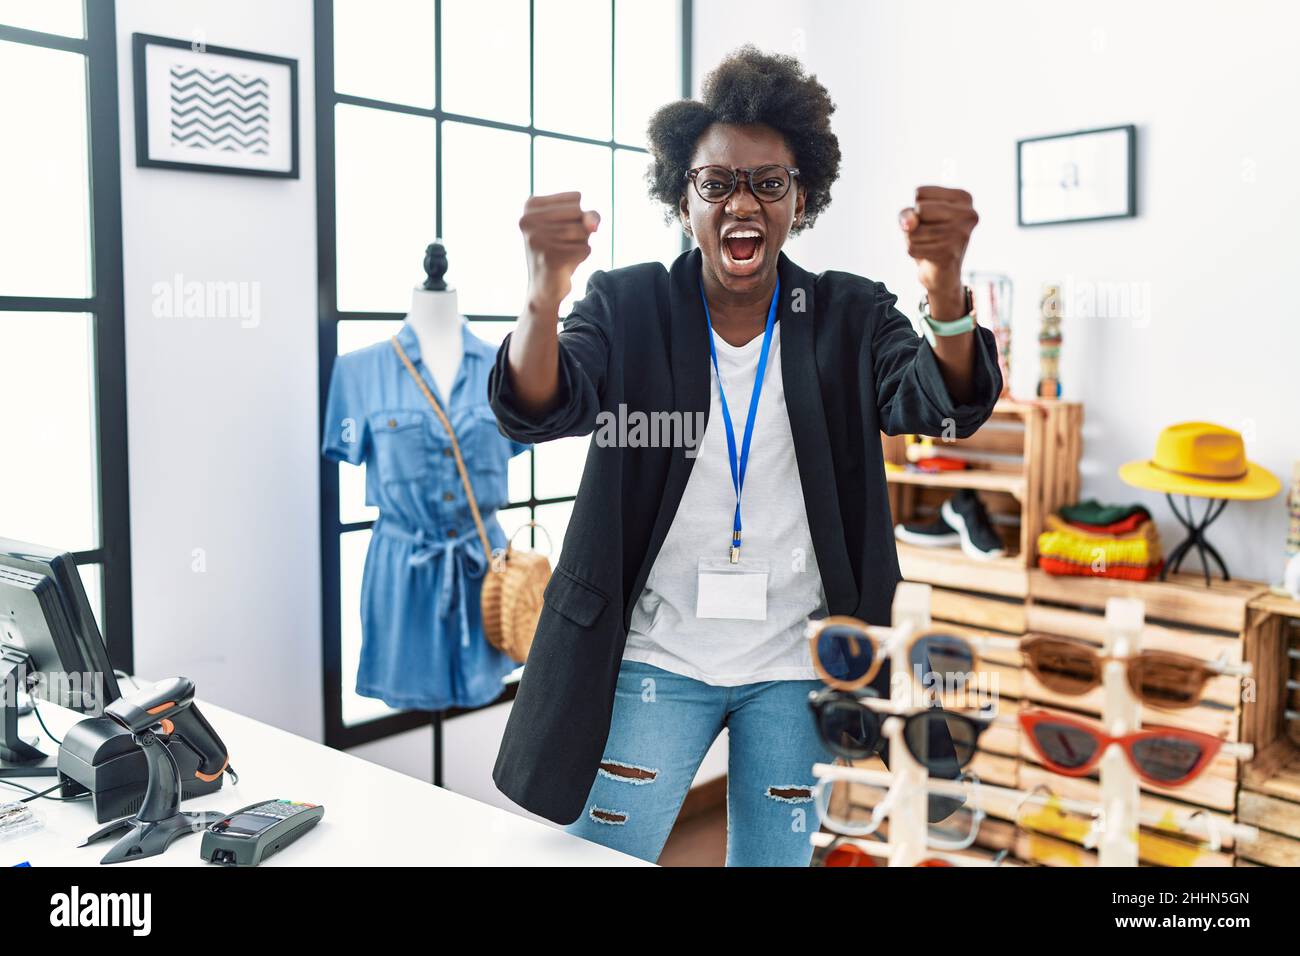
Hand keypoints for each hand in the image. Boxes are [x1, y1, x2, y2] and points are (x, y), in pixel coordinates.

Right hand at [519, 192, 600, 310]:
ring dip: (581, 244)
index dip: (576, 216)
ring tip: (564, 253)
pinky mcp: (549, 257)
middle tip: (562, 244)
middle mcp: (528, 219)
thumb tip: (592, 225)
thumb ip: (590, 216)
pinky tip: (566, 265)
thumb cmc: (561, 251)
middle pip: (579, 212)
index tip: (559, 230)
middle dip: (580, 230)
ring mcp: (537, 238)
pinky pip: (584, 249)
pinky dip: (582, 257)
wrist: (545, 287)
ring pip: (583, 231)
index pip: (575, 198)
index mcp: (530, 205)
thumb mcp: (576, 225)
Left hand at [899, 186, 977, 318]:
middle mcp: (969, 213)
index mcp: (964, 197)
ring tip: (929, 245)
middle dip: (915, 224)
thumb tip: (909, 223)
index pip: (920, 192)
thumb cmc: (928, 237)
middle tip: (930, 234)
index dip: (917, 208)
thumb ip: (906, 213)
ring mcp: (961, 233)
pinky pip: (912, 247)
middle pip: (919, 209)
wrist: (941, 273)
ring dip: (913, 239)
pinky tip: (927, 255)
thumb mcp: (913, 217)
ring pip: (914, 230)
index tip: (932, 219)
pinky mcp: (950, 252)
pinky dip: (914, 252)